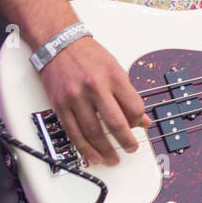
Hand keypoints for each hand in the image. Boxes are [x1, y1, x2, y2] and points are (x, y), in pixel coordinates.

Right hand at [37, 37, 152, 165]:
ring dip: (104, 150)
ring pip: (93, 132)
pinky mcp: (60, 105)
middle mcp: (95, 87)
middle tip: (131, 149)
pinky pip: (74, 132)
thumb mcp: (116, 68)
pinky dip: (84, 147)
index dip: (138, 121)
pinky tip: (92, 155)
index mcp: (114, 76)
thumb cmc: (88, 55)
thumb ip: (129, 95)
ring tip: (112, 159)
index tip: (139, 127)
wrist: (59, 44)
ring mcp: (76, 97)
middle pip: (115, 123)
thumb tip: (143, 119)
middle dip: (126, 141)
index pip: (134, 107)